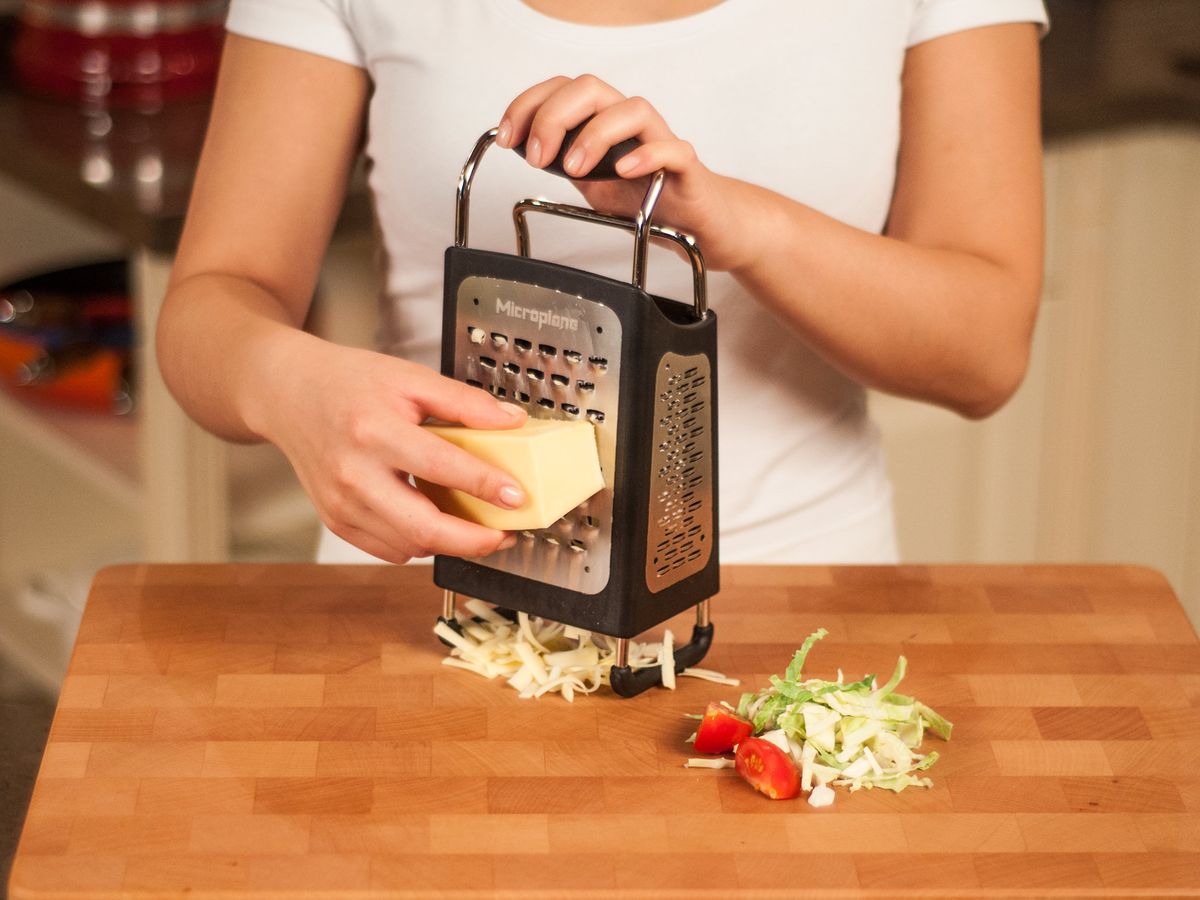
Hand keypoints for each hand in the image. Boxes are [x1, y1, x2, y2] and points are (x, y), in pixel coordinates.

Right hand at [251, 337, 528, 563]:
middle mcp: (353, 474)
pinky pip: (388, 549)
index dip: (485, 486)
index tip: (518, 496)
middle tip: (505, 534)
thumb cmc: (348, 382)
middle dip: (473, 540)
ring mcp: (341, 503)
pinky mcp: (335, 520)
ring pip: (408, 545)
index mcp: (374, 431)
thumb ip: (464, 402)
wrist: (289, 393)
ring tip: (477, 527)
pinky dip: (419, 543)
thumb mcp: (410, 378)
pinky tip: (437, 523)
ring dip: (449, 543)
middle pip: (423, 527)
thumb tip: (512, 422)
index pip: (441, 467)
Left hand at [495, 74, 752, 271]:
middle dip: (554, 117)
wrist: (696, 225)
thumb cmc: (645, 198)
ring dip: (594, 135)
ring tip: (576, 170)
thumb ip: (564, 163)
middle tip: (539, 157)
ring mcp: (660, 140)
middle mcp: (630, 122)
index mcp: (602, 120)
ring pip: (632, 108)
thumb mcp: (591, 183)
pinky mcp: (687, 166)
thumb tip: (525, 150)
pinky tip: (624, 171)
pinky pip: (672, 149)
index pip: (562, 89)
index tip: (508, 136)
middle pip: (590, 89)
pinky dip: (646, 155)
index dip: (529, 105)